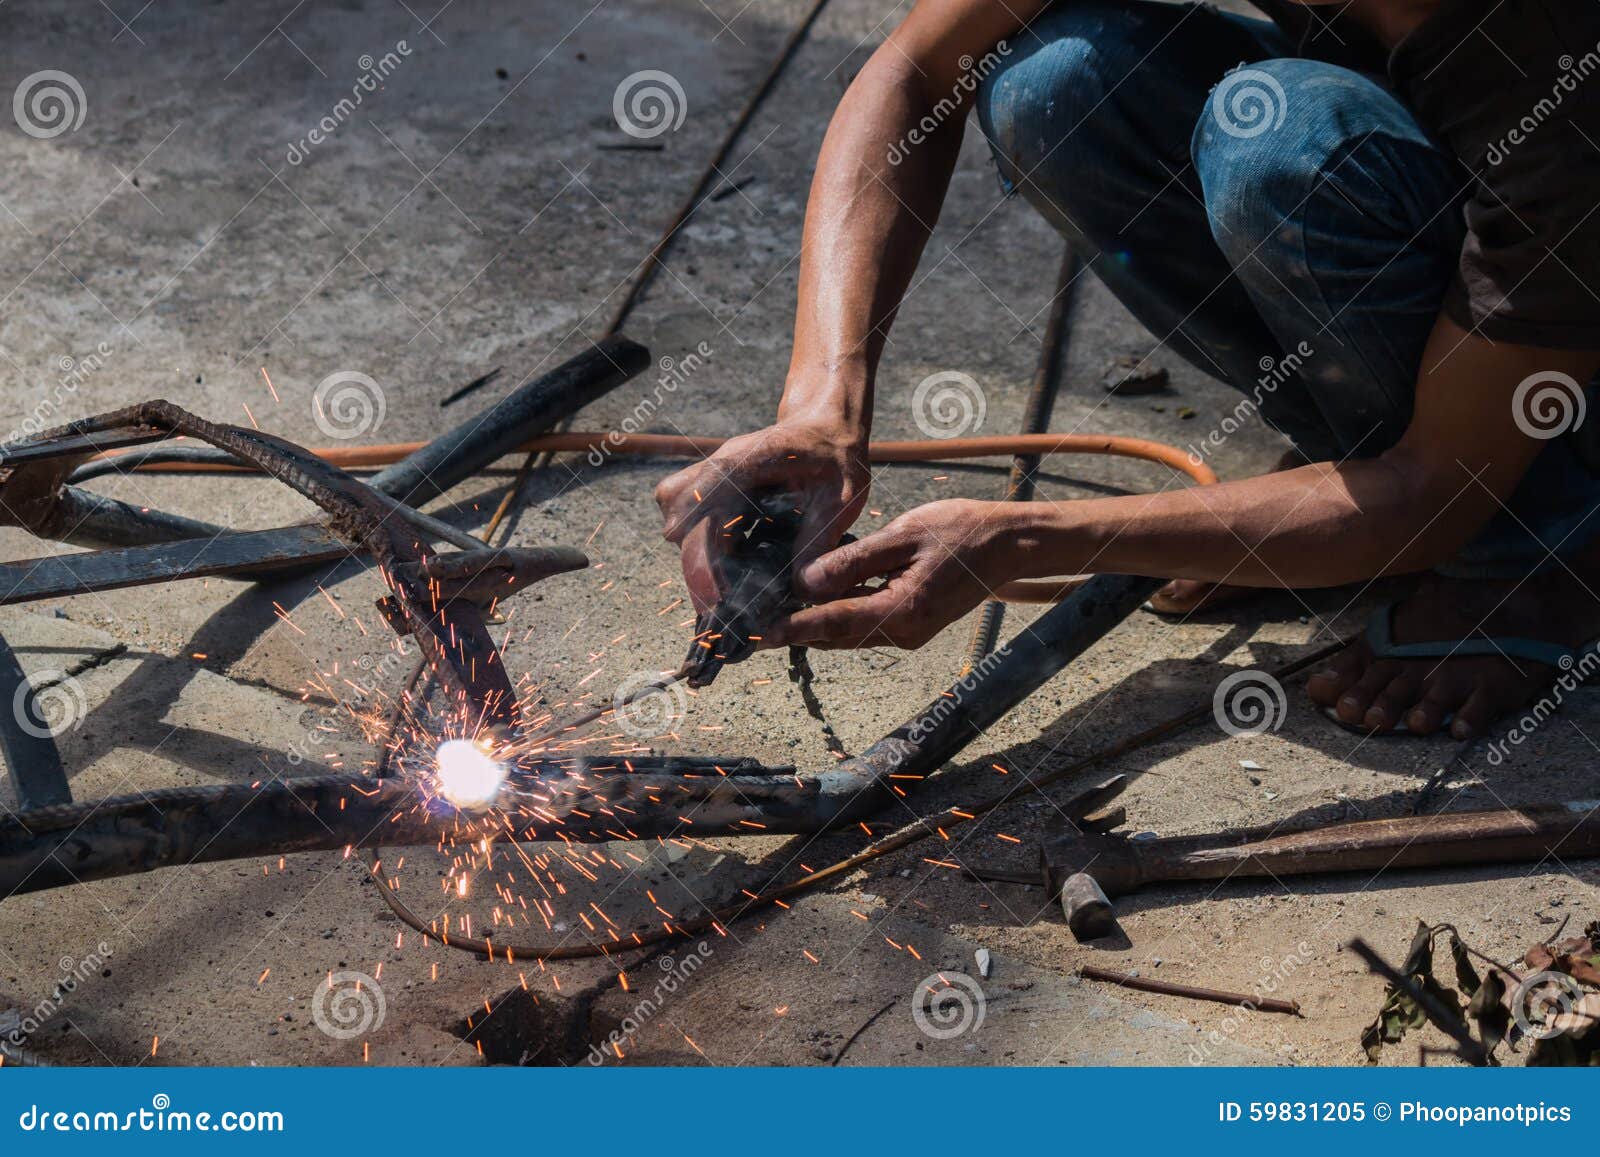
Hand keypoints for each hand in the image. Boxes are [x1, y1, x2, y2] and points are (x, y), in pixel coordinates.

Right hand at [654, 419, 869, 612]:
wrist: (822, 433)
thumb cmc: (835, 461)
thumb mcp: (843, 498)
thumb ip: (821, 537)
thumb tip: (802, 586)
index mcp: (759, 454)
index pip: (718, 478)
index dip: (702, 516)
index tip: (697, 561)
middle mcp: (725, 463)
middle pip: (688, 513)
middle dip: (697, 565)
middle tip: (713, 609)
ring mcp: (710, 477)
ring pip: (678, 517)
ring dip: (695, 558)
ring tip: (720, 596)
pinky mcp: (706, 493)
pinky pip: (685, 522)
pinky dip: (699, 551)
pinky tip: (724, 576)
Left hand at [766, 498, 1020, 648]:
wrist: (1009, 544)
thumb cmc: (962, 530)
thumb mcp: (905, 534)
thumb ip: (855, 560)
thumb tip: (806, 582)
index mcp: (903, 610)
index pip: (834, 622)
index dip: (793, 628)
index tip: (759, 632)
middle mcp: (905, 632)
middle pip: (837, 636)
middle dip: (795, 631)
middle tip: (752, 623)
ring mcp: (910, 632)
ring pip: (849, 634)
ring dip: (814, 626)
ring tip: (772, 613)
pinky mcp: (912, 624)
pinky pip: (865, 625)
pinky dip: (837, 617)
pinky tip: (814, 601)